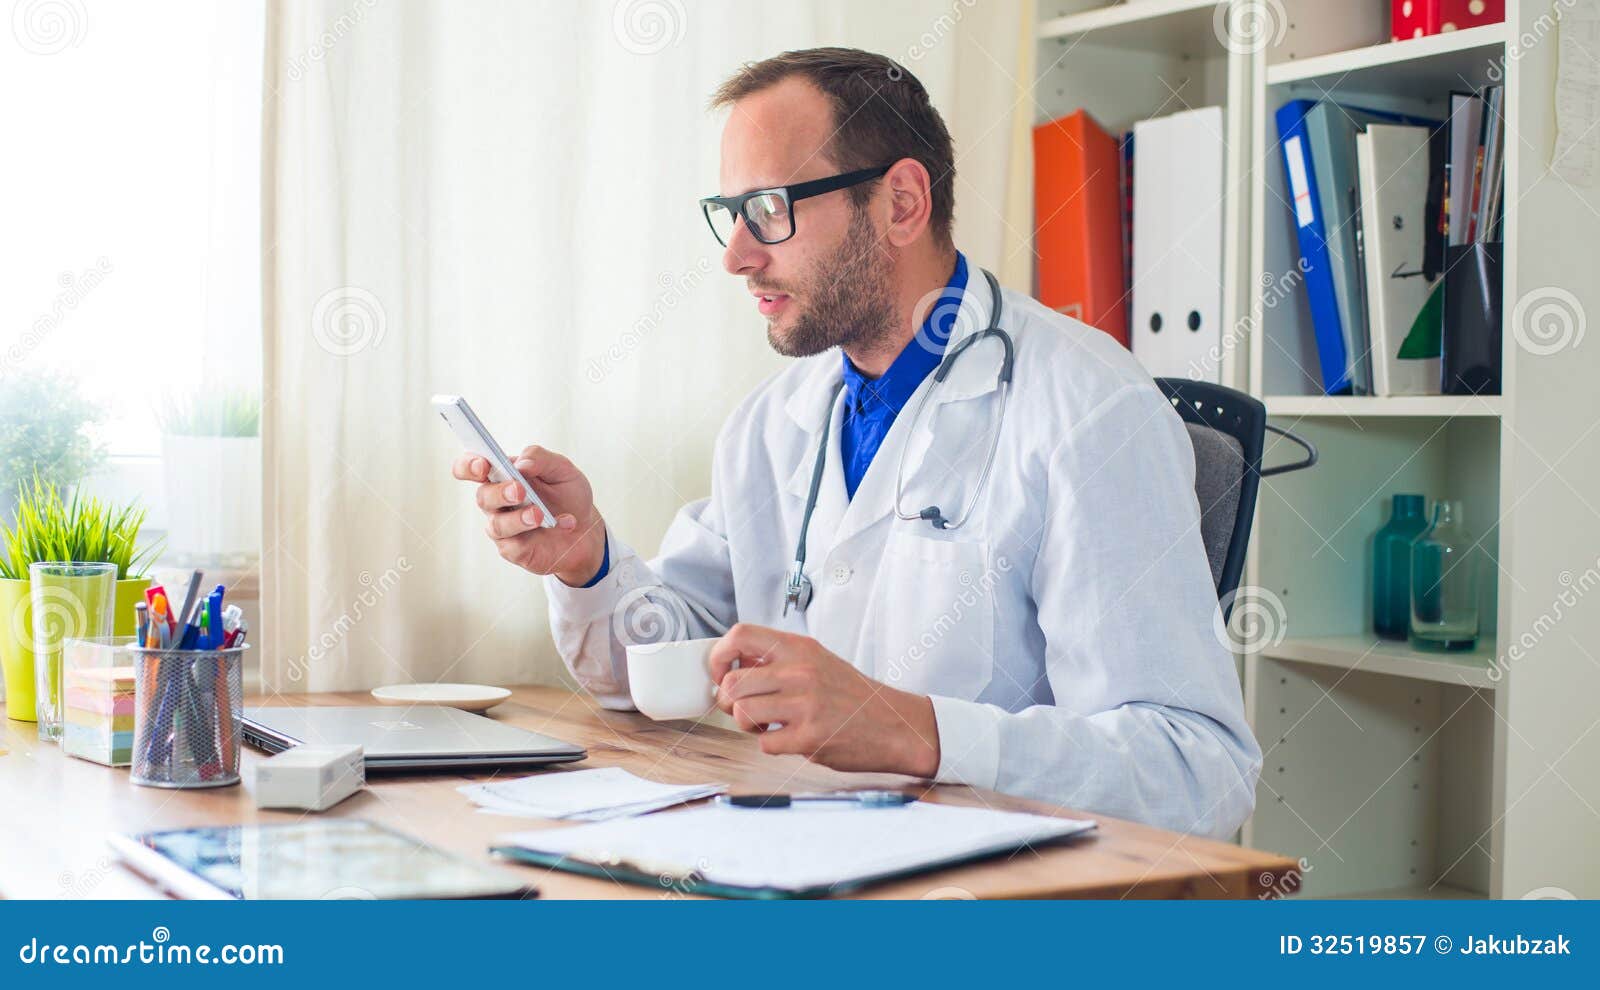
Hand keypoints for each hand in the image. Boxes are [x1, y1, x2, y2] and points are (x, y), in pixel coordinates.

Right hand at [451, 445, 606, 584]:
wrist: (586, 529)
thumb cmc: (568, 497)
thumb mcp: (562, 470)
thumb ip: (541, 459)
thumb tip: (521, 463)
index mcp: (503, 475)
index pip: (470, 468)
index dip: (468, 466)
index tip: (482, 465)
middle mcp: (497, 501)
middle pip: (483, 496)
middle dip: (500, 493)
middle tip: (520, 490)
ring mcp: (503, 526)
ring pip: (497, 524)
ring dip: (518, 518)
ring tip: (541, 515)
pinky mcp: (513, 550)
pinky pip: (516, 545)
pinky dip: (540, 533)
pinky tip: (564, 523)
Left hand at [708, 623, 939, 777]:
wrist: (894, 725)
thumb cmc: (852, 695)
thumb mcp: (817, 661)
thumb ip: (779, 660)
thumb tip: (732, 666)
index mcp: (799, 648)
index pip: (740, 635)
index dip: (719, 656)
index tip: (721, 674)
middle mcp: (801, 671)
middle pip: (732, 682)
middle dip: (728, 702)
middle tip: (742, 708)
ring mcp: (806, 704)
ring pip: (742, 713)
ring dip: (747, 725)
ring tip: (767, 724)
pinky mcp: (810, 737)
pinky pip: (765, 743)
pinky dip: (771, 745)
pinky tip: (789, 738)